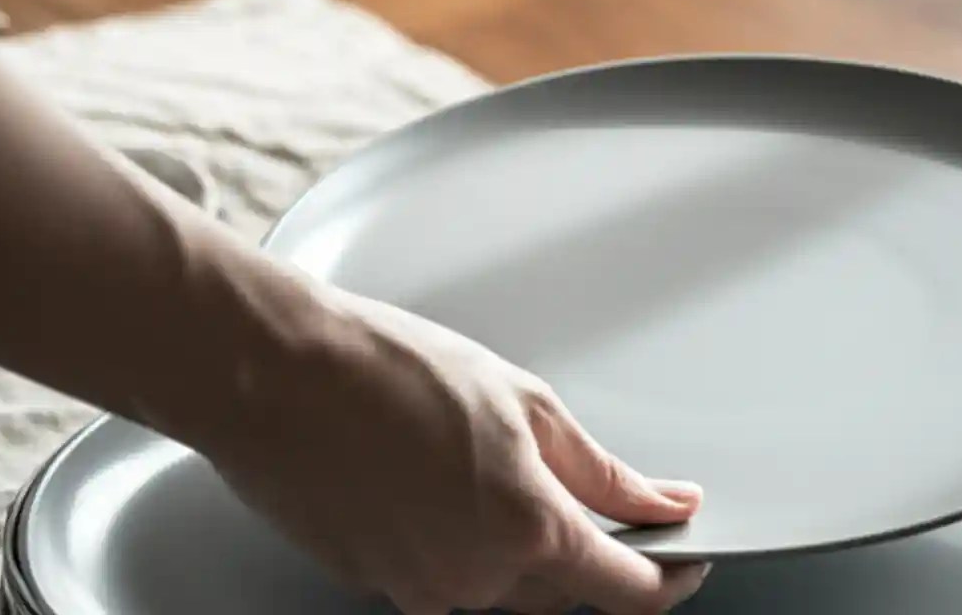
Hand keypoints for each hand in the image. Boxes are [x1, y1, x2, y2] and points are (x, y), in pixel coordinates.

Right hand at [201, 289, 707, 613]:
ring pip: (504, 591)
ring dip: (521, 549)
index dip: (669, 578)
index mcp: (528, 529)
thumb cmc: (388, 370)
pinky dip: (462, 547)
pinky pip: (446, 582)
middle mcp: (477, 577)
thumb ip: (604, 471)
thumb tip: (663, 502)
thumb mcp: (524, 403)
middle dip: (591, 554)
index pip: (628, 590)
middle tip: (585, 494)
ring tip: (487, 469)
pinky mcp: (376, 584)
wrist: (275, 375)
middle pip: (567, 593)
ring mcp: (421, 589)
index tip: (685, 560)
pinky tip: (439, 487)